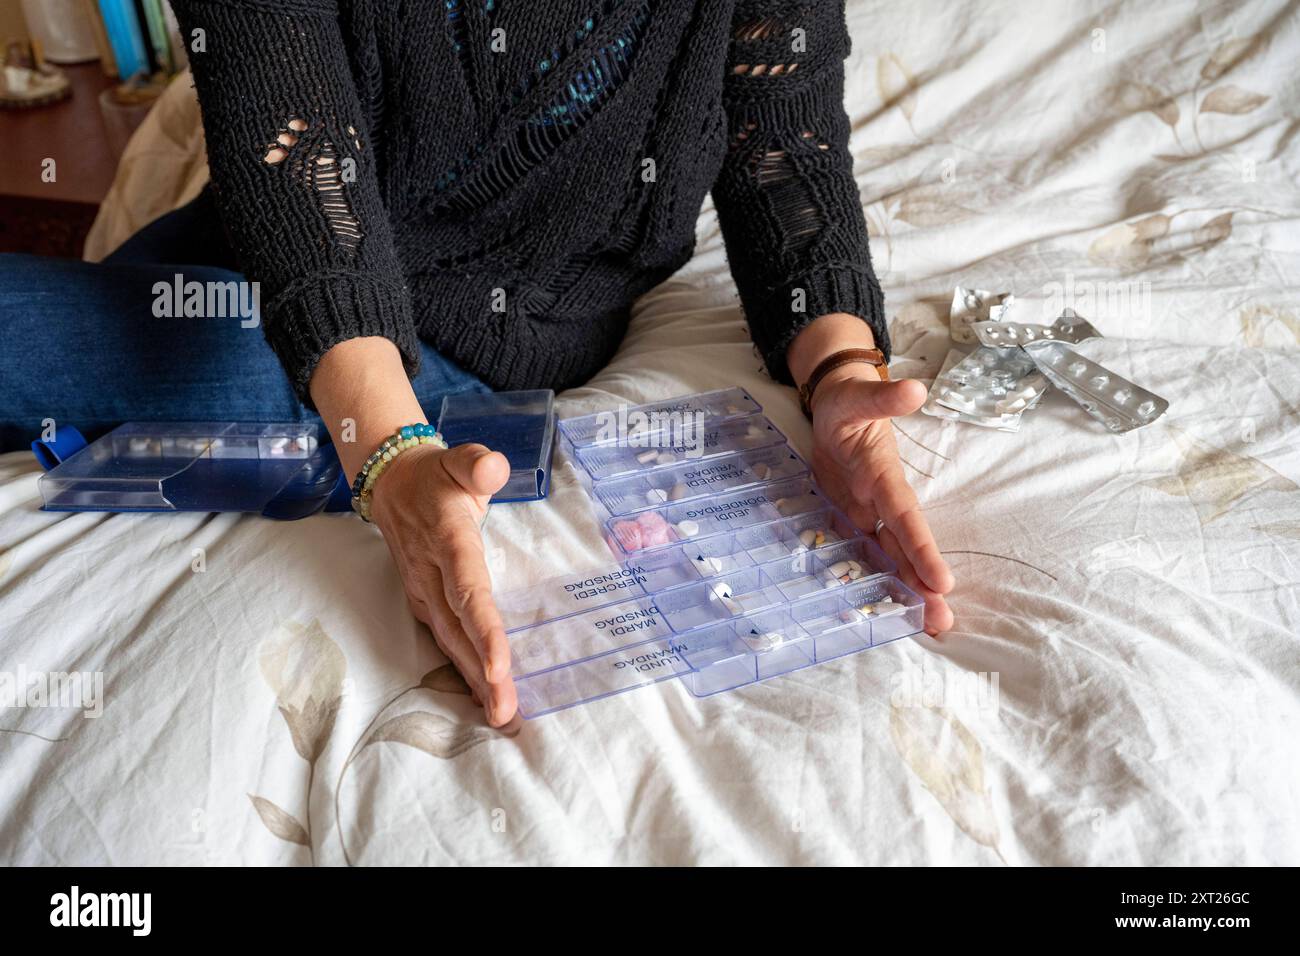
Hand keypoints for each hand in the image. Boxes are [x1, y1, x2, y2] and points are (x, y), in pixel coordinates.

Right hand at [369, 440, 518, 725]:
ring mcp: (425, 592)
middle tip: (507, 713)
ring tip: (500, 715)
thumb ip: (477, 465)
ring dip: (474, 681)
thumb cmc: (437, 475)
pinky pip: (446, 640)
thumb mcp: (459, 460)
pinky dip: (463, 670)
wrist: (392, 482)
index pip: (468, 592)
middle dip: (483, 674)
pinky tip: (482, 695)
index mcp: (448, 542)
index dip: (484, 631)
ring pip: (451, 642)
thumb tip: (493, 466)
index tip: (500, 667)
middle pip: (460, 631)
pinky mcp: (424, 601)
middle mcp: (432, 574)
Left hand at [809, 364, 954, 633]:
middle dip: (922, 584)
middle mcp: (880, 501)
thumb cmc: (850, 399)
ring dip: (904, 588)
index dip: (922, 549)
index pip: (906, 518)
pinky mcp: (846, 515)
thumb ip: (883, 397)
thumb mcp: (860, 395)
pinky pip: (859, 550)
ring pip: (887, 555)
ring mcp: (865, 511)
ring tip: (928, 627)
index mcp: (884, 477)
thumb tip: (915, 390)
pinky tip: (879, 607)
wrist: (835, 403)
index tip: (944, 583)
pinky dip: (869, 576)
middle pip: (904, 547)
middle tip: (944, 624)